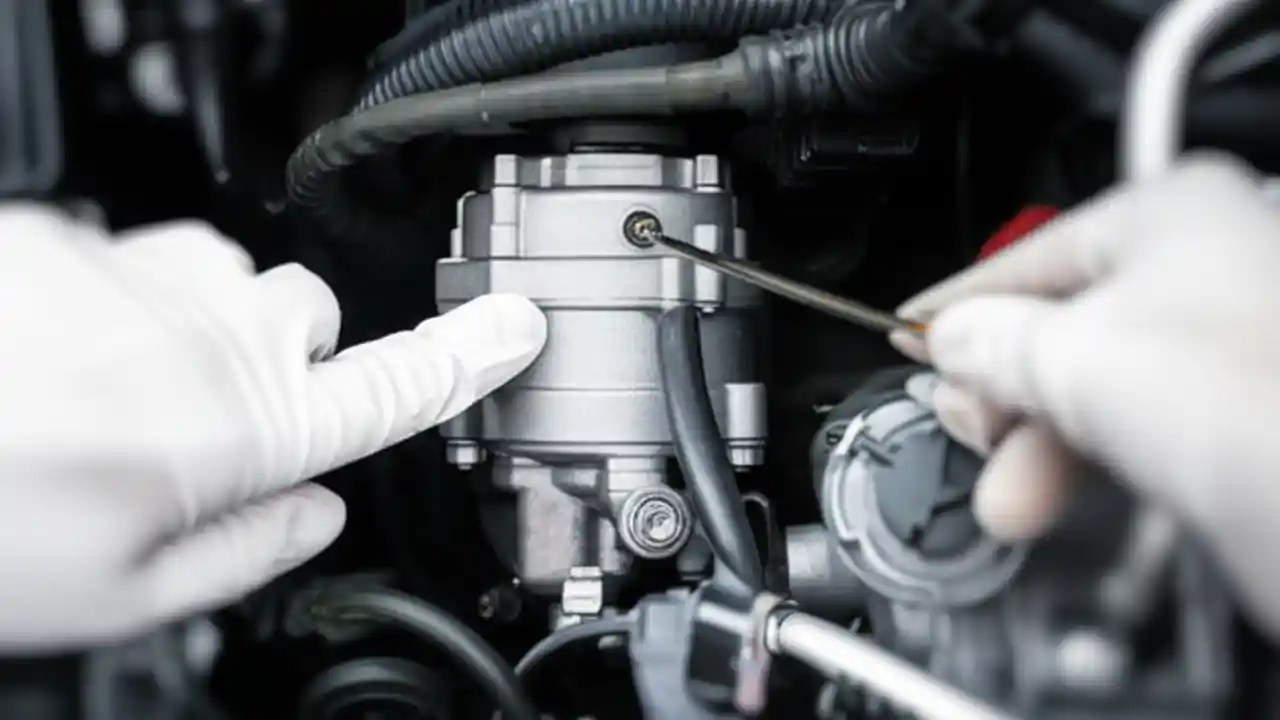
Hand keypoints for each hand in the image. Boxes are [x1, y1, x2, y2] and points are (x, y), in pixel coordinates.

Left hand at [0, 206, 545, 650]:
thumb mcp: (119, 597)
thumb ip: (248, 551)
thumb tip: (320, 511)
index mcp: (241, 433)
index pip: (398, 385)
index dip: (473, 354)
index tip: (519, 321)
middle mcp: (207, 335)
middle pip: (311, 313)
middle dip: (291, 354)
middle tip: (217, 418)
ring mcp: (135, 275)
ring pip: (224, 278)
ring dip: (203, 323)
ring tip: (123, 386)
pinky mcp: (65, 239)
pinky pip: (129, 258)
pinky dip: (117, 302)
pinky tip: (51, 355)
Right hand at [889, 156, 1279, 636]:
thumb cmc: (1240, 398)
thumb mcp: (1068, 357)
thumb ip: (990, 342)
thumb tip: (953, 337)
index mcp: (1170, 211)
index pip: (1026, 255)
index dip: (955, 304)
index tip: (908, 333)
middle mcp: (1207, 260)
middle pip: (1061, 326)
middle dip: (1002, 396)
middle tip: (970, 430)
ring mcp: (1231, 335)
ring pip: (1099, 381)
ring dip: (1037, 445)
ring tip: (1009, 499)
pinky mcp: (1246, 407)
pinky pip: (1142, 421)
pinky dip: (1091, 458)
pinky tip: (1060, 494)